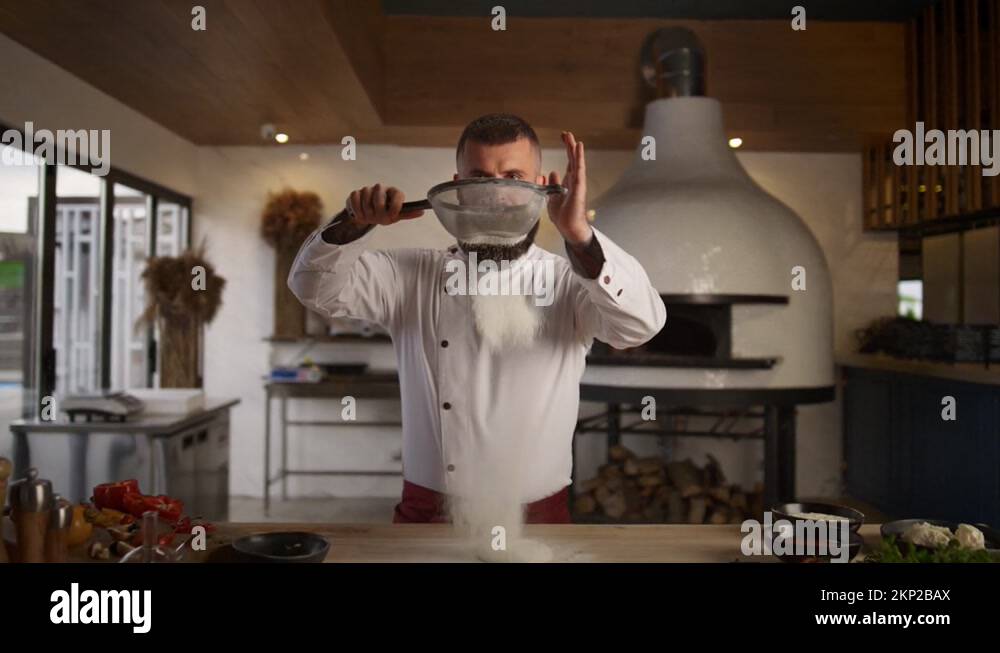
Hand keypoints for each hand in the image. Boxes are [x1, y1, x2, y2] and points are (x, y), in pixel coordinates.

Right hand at [346, 184, 423, 225]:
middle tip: (379, 220)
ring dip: (367, 213)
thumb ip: (407, 213)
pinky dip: (358, 210)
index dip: (395, 207)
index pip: (397, 195)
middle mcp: (381, 188)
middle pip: (379, 198)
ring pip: (366, 199)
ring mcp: (368, 189)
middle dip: (378, 213)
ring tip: (370, 218)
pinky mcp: (356, 193)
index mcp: (394, 192)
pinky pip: (355, 199)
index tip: (392, 217)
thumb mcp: (397, 215)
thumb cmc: (385, 214)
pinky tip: (361, 215)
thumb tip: (422, 212)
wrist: (369, 215)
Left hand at [546, 131, 591, 245]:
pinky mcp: (579, 187)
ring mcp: (578, 183)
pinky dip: (579, 157)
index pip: (568, 163)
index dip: (567, 150)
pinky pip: (579, 170)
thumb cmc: (563, 216)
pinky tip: (579, 147)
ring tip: (572, 137)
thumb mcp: (552, 197)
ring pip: (576, 162)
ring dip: (574, 149)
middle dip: (569, 146)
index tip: (563, 137)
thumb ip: (551, 184)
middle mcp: (574, 181)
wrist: (569, 228)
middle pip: (572, 159)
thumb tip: (549, 172)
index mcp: (568, 183)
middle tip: (566, 133)